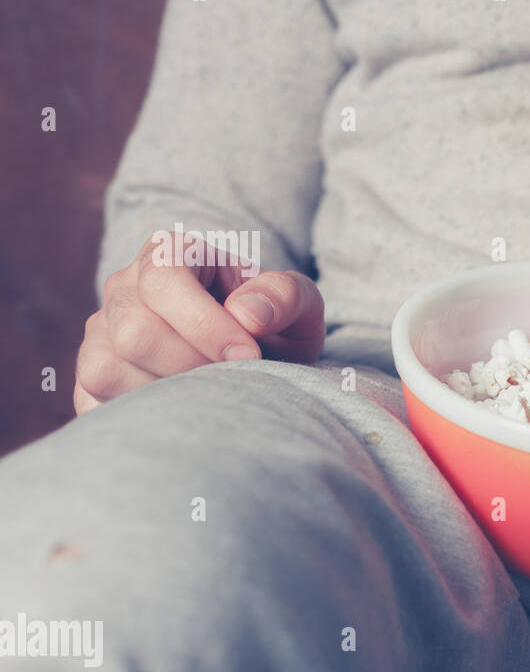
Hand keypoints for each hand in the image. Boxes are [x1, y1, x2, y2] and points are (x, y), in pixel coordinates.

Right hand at [74, 232, 324, 413]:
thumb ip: (286, 297)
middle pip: (136, 333)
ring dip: (170, 393)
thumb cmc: (272, 326)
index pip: (164, 282)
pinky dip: (145, 415)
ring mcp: (99, 335)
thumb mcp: (297, 305)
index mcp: (167, 256)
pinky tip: (186, 411)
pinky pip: (94, 403)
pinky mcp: (89, 380)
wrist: (256, 359)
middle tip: (235, 378)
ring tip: (212, 392)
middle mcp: (122, 290)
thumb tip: (247, 315)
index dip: (206, 325)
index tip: (250, 354)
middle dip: (194, 366)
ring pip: (108, 370)